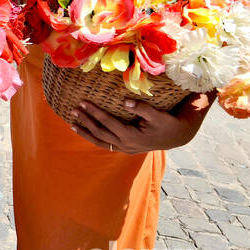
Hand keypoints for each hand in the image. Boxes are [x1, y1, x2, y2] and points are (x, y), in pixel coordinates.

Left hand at [70, 96, 207, 153]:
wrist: (177, 137)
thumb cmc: (167, 122)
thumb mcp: (157, 114)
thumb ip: (141, 108)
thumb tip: (125, 101)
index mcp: (131, 136)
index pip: (107, 122)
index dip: (94, 112)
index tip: (83, 102)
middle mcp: (125, 145)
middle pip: (100, 133)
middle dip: (86, 121)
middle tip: (73, 109)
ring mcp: (124, 149)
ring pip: (100, 141)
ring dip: (85, 132)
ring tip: (72, 123)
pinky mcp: (125, 149)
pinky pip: (105, 144)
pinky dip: (94, 137)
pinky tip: (85, 131)